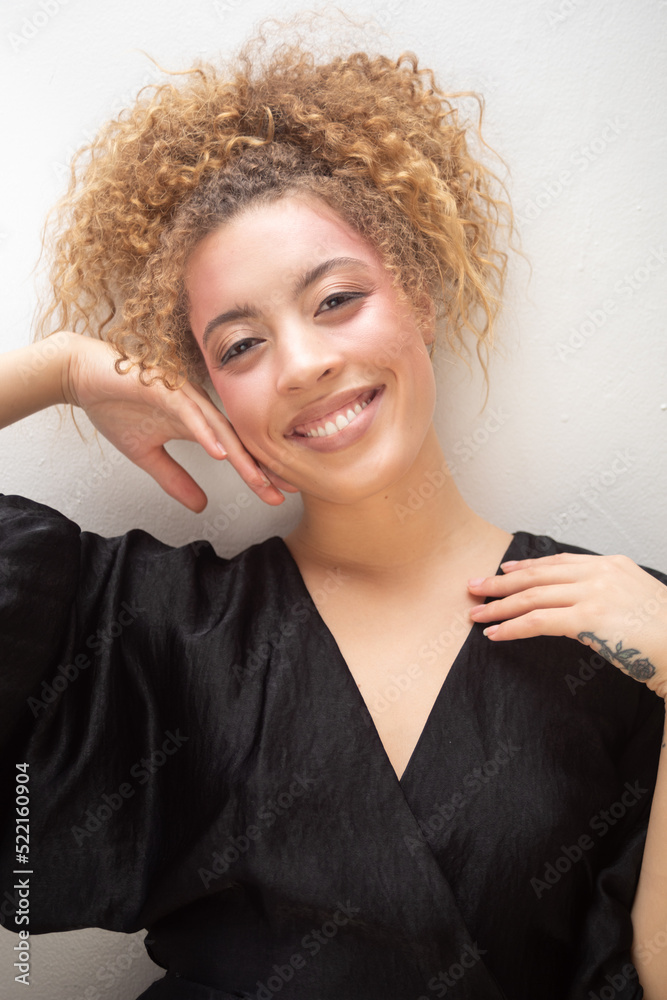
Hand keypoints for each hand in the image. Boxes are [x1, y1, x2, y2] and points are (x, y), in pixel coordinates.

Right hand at [65, 334, 297, 511]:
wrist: (81, 375)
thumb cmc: (116, 407)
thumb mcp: (147, 455)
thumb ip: (174, 479)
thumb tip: (201, 508)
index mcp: (197, 423)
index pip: (234, 450)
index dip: (257, 471)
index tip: (279, 494)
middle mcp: (198, 408)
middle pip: (236, 441)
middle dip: (261, 466)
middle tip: (286, 489)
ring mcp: (183, 396)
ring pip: (219, 429)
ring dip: (240, 454)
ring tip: (258, 479)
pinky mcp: (163, 388)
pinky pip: (189, 414)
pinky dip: (205, 433)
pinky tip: (219, 453)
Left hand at [467, 552, 666, 699]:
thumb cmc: (666, 632)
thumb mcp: (637, 600)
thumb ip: (609, 594)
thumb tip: (584, 607)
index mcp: (611, 565)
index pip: (559, 562)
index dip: (528, 566)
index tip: (505, 570)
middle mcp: (599, 573)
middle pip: (538, 575)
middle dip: (502, 582)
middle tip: (474, 586)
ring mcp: (593, 593)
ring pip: (532, 596)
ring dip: (499, 605)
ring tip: (475, 612)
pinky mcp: (588, 618)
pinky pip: (538, 621)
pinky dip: (512, 627)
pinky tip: (495, 633)